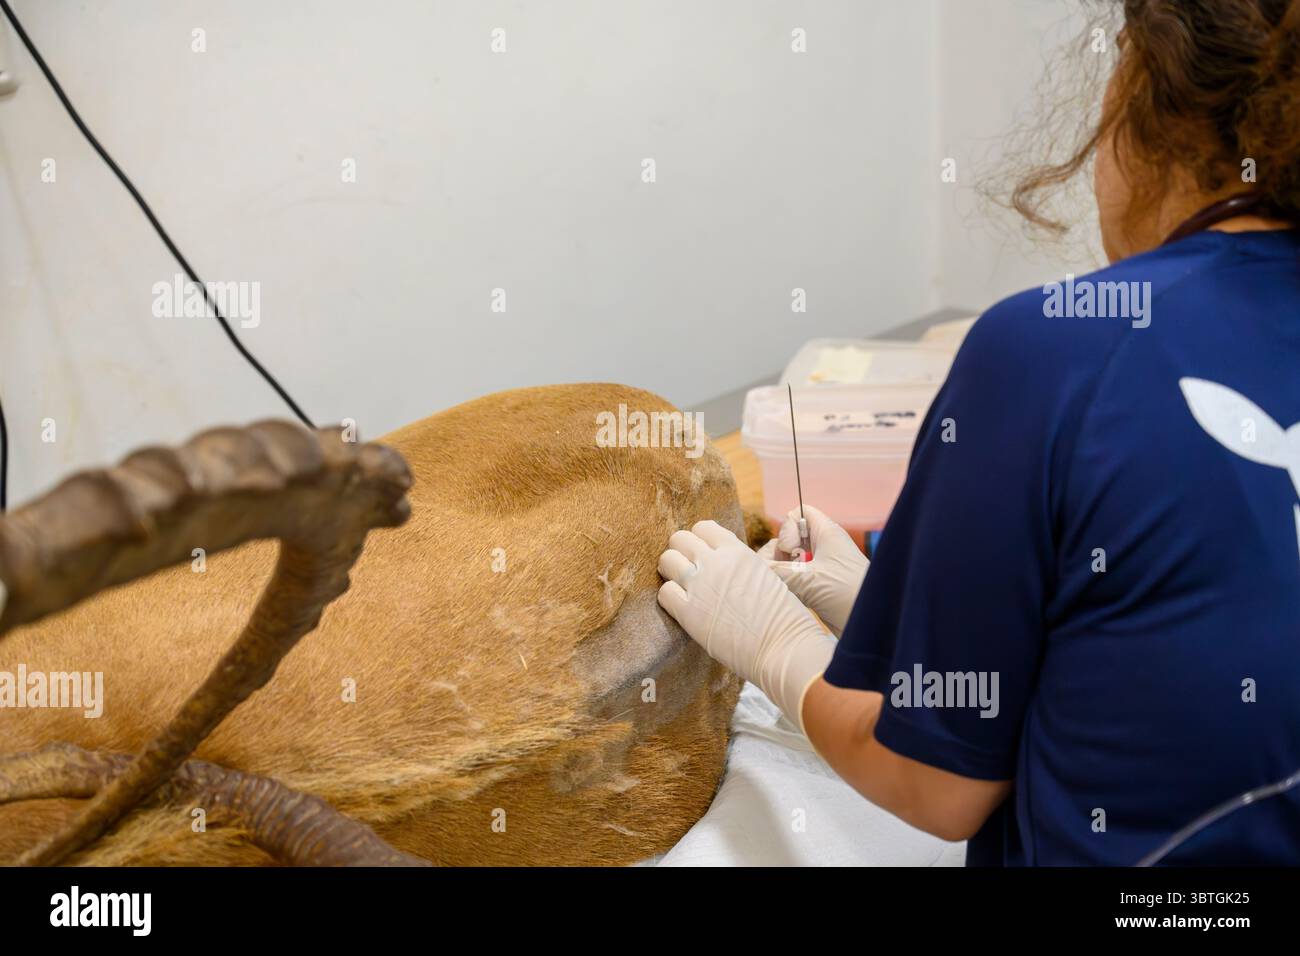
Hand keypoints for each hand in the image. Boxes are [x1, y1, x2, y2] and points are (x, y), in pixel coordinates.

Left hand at [657, 520, 834, 730]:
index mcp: (737, 550)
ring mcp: (699, 585)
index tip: (703, 555)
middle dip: (681, 553)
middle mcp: (715, 562)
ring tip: (682, 587)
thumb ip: (739, 564)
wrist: (782, 648)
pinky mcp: (688, 612)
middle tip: (689, 571)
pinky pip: (664, 593)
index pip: (703, 527)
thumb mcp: (764, 574)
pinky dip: (670, 599)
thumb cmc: (782, 617)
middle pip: (679, 539)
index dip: (700, 541)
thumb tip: (722, 564)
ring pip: (666, 560)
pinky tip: (683, 608)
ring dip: (671, 572)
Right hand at [758, 505, 868, 636]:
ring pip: (791, 561)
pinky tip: (789, 596)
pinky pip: (797, 578)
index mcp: (827, 533)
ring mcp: (823, 567)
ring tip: (784, 586)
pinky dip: (789, 585)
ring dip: (782, 572)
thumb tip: (754, 568)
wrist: (875, 623)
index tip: (791, 550)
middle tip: (782, 570)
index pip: (798, 513)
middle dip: (779, 553)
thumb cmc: (849, 594)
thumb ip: (777, 571)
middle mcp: (825, 547)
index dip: (787, 528)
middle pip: (790, 538)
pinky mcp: (822, 586)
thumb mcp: (808, 580)